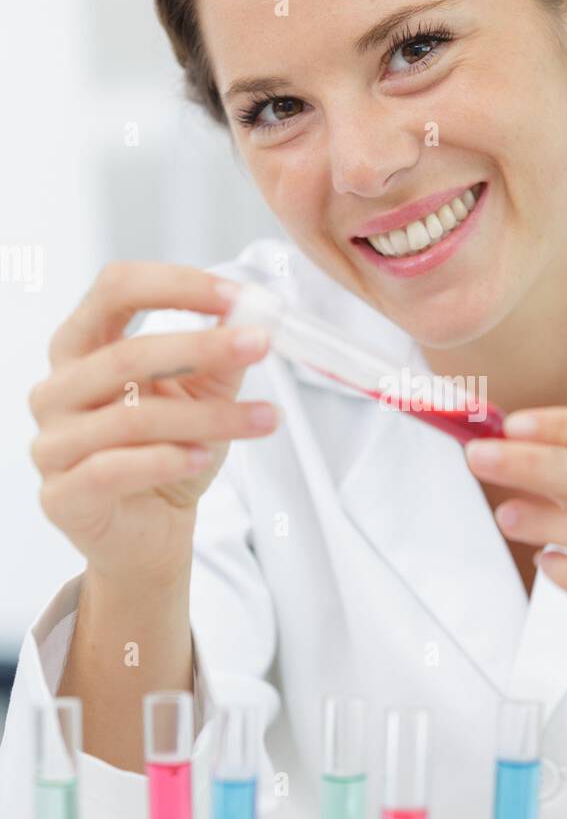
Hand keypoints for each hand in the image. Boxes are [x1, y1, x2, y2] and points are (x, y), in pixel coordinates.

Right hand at [29, 261, 279, 584]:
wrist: (150, 534)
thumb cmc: (169, 453)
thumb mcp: (203, 394)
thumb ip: (221, 354)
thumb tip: (253, 313)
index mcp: (81, 347)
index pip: (116, 290)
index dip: (175, 285)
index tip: (236, 296)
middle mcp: (56, 390)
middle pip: (125, 354)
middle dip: (202, 347)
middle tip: (261, 344)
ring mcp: (52, 444)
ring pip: (131, 418)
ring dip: (207, 418)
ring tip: (262, 418)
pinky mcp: (61, 497)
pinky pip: (110, 470)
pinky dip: (165, 460)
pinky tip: (202, 457)